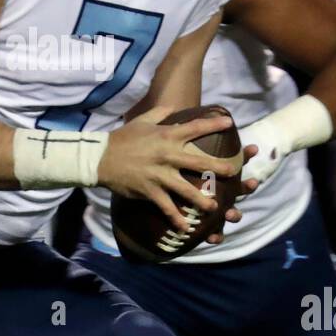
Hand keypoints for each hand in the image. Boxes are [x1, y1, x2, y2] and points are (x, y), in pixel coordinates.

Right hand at [98, 106, 246, 233]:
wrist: (100, 158)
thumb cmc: (122, 138)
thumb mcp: (141, 121)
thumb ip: (161, 113)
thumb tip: (175, 106)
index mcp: (166, 135)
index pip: (194, 128)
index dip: (213, 124)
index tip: (230, 123)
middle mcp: (166, 155)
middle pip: (199, 161)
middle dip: (219, 167)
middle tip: (235, 173)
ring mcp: (159, 175)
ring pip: (186, 189)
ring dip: (202, 200)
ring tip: (215, 208)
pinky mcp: (149, 191)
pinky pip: (166, 207)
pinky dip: (176, 219)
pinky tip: (186, 228)